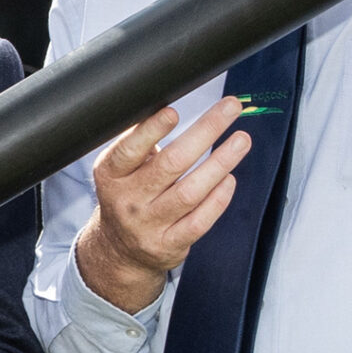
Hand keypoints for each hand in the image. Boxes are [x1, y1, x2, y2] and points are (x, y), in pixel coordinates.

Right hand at [73, 98, 251, 312]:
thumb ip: (138, 141)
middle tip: (230, 109)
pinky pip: (199, 221)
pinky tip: (230, 177)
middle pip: (170, 164)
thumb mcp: (119, 168)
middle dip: (204, 132)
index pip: (129, 150)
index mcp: (110, 174)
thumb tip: (167, 102)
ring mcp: (148, 226)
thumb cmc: (128, 194)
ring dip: (220, 162)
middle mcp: (127, 200)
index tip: (174, 112)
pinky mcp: (169, 245)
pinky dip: (218, 198)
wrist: (119, 250)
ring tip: (241, 140)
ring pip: (190, 192)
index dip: (150, 131)